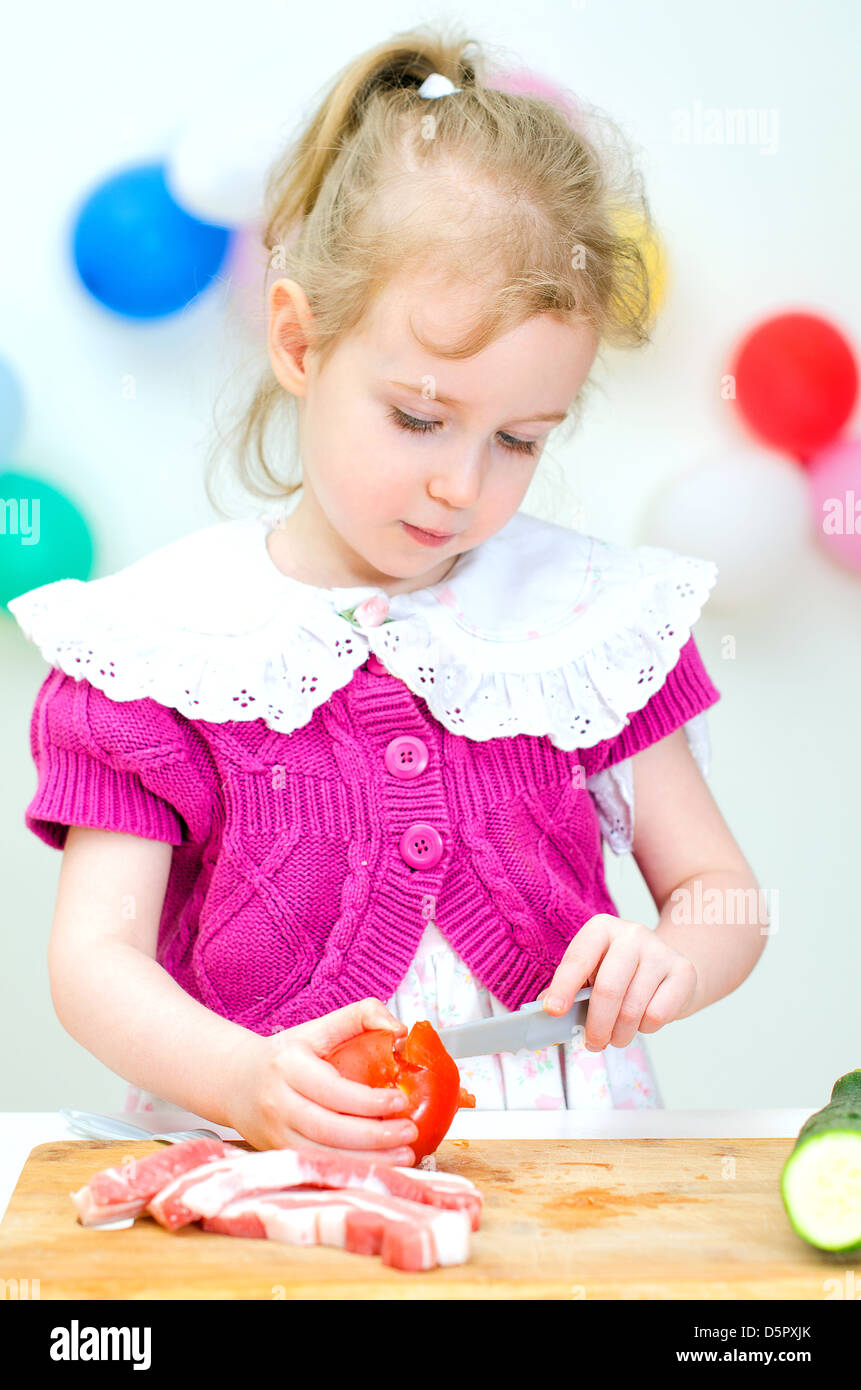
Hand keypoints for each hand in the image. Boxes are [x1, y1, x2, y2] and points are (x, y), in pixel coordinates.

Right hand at [226, 997, 419, 1160]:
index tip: (400, 1101)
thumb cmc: (286, 1055)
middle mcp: (278, 1103)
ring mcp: (276, 1135)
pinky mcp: (280, 1155)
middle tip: (410, 1133)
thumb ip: (361, 1016)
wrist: (235, 1082)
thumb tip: (400, 1031)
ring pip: (323, 1156)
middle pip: (328, 1129)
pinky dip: (350, 1171)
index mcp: (288, 1066)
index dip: (367, 1101)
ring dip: (367, 1161)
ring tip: (404, 1154)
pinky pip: (318, 1168)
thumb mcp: (318, 1028)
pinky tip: (379, 1167)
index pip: (330, 1090)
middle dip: (374, 1137)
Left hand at [538, 914, 697, 1050]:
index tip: (552, 1011)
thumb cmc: (621, 974)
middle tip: (591, 1043)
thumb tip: (545, 1014)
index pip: (578, 959)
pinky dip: (645, 1029)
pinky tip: (642, 1022)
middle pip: (608, 989)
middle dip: (596, 1025)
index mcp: (601, 928)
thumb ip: (570, 990)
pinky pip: (657, 1015)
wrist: (669, 968)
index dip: (563, 988)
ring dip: (619, 1034)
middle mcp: (632, 934)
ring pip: (633, 1008)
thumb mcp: (592, 973)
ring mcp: (660, 951)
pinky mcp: (683, 972)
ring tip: (614, 1038)